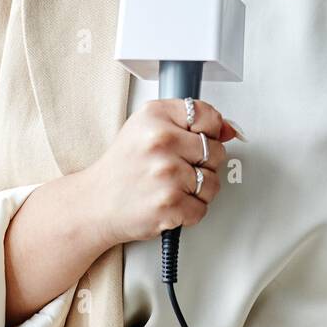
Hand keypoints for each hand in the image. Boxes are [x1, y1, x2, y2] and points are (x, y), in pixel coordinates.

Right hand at [85, 99, 239, 248]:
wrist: (95, 203)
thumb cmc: (123, 167)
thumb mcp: (148, 129)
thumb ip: (190, 124)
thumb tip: (230, 130)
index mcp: (155, 115)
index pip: (209, 116)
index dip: (209, 131)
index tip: (197, 139)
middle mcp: (160, 141)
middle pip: (216, 151)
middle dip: (203, 164)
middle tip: (176, 167)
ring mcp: (165, 174)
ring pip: (213, 182)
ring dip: (197, 190)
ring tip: (171, 186)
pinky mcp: (169, 204)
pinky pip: (202, 208)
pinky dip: (188, 211)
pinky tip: (168, 202)